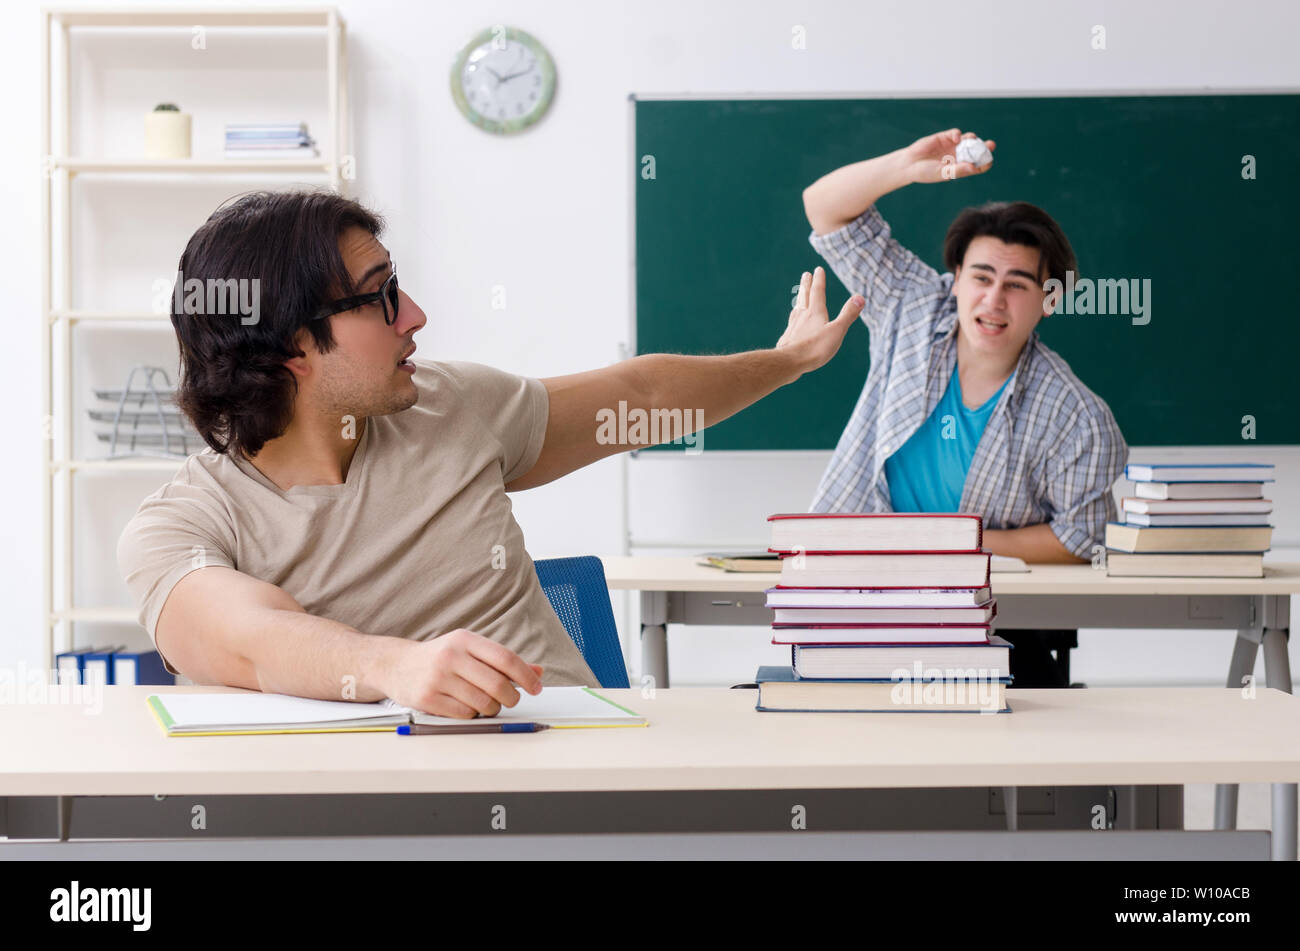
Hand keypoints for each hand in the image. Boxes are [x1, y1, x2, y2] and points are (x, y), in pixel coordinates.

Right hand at [380, 629, 543, 718]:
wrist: (396, 665)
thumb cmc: (440, 657)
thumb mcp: (469, 650)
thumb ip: (502, 661)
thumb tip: (537, 672)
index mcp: (465, 640)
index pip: (505, 658)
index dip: (526, 675)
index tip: (536, 687)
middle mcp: (451, 656)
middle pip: (497, 684)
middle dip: (511, 697)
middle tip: (511, 700)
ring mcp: (437, 678)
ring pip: (483, 703)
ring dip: (492, 708)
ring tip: (486, 703)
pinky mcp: (427, 698)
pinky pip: (465, 714)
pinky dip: (473, 714)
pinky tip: (467, 706)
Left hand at [774, 266, 863, 376]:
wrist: (789, 362)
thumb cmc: (815, 348)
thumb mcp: (836, 331)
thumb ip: (848, 315)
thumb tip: (860, 297)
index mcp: (815, 313)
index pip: (818, 292)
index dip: (819, 280)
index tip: (818, 269)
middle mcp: (802, 317)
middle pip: (804, 297)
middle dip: (806, 285)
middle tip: (805, 275)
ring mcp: (793, 327)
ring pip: (796, 310)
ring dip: (799, 301)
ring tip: (799, 298)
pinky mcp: (787, 339)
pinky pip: (791, 325)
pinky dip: (793, 320)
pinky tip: (792, 325)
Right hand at [902, 128, 995, 183]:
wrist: (909, 164)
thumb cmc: (926, 173)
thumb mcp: (943, 173)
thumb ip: (958, 170)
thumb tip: (973, 167)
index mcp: (960, 167)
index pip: (977, 165)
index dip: (985, 162)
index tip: (989, 160)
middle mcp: (959, 156)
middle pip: (976, 151)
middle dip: (984, 147)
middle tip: (991, 144)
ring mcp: (952, 146)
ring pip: (968, 140)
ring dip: (973, 139)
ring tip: (973, 140)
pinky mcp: (945, 137)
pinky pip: (956, 133)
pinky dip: (958, 134)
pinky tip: (955, 138)